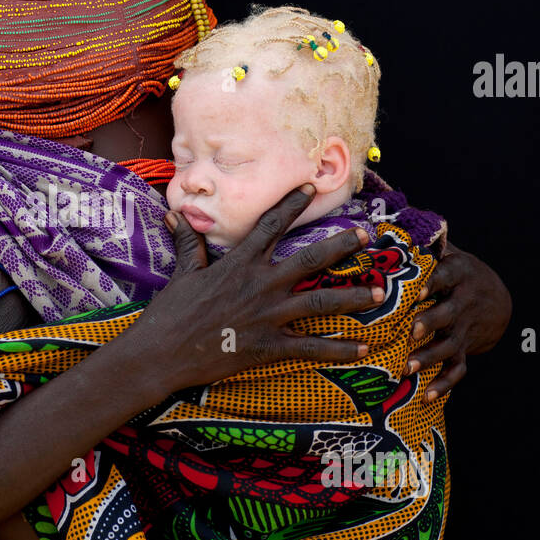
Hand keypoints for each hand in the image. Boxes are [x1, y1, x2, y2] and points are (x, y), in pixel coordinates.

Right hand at [130, 184, 385, 390]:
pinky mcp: (268, 347)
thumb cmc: (169, 313)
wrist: (161, 354)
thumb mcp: (181, 273)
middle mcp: (260, 285)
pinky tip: (362, 347)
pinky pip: (311, 347)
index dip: (292, 203)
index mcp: (239, 263)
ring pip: (319, 301)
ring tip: (378, 291)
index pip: (271, 225)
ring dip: (352, 297)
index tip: (311, 186)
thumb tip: (174, 214)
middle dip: (341, 246)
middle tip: (366, 237)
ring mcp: (267, 316)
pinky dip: (339, 349)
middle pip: (309, 260)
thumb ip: (187, 242)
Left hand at [404, 242, 511, 398]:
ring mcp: (464, 328)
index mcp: (457, 274)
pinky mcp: (465, 349)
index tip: (416, 291)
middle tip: (410, 332)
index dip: (431, 284)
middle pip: (447, 314)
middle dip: (429, 323)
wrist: (496, 298)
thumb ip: (423, 243)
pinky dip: (444, 384)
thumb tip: (386, 225)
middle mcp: (462, 302)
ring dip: (429, 357)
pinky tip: (426, 396)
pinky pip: (458, 369)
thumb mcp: (449, 253)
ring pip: (449, 345)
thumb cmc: (458, 272)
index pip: (444, 277)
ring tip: (407, 367)